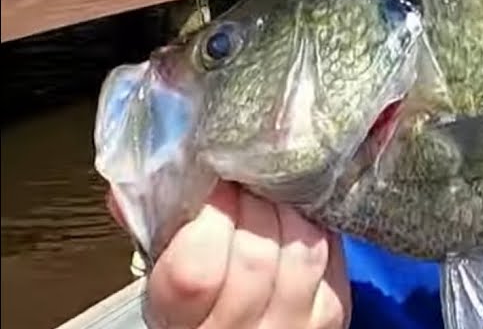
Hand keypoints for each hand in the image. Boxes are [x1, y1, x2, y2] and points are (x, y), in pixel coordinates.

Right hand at [106, 181, 350, 328]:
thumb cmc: (197, 307)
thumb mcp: (162, 278)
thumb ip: (155, 230)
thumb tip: (140, 179)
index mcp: (184, 325)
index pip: (196, 271)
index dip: (209, 214)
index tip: (212, 181)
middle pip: (256, 253)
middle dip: (251, 201)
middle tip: (244, 178)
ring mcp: (294, 325)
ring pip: (303, 249)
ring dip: (288, 209)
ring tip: (271, 192)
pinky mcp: (332, 312)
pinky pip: (333, 254)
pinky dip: (316, 225)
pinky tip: (298, 213)